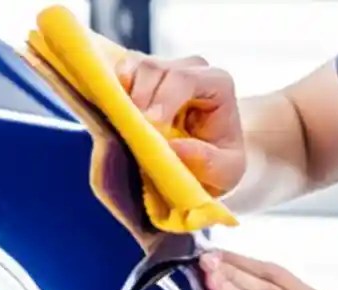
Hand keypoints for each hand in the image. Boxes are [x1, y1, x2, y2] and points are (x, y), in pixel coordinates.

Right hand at [115, 53, 245, 196]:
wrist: (201, 167)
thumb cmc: (217, 165)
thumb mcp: (225, 173)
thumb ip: (210, 162)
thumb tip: (176, 148)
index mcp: (217, 83)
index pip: (185, 79)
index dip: (164, 100)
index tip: (152, 127)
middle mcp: (189, 68)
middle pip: (155, 70)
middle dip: (141, 102)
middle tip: (133, 134)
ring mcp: (162, 68)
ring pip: (134, 69)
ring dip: (125, 101)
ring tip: (126, 131)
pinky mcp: (138, 75)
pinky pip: (118, 75)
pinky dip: (112, 94)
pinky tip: (116, 119)